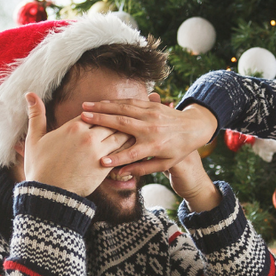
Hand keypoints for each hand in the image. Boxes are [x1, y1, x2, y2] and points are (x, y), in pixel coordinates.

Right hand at [21, 93, 130, 197]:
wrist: (49, 194)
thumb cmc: (40, 167)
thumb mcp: (35, 138)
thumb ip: (36, 115)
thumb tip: (29, 93)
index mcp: (73, 127)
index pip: (94, 113)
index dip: (101, 112)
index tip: (110, 110)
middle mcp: (88, 136)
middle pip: (110, 121)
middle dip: (120, 119)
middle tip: (134, 115)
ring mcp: (98, 151)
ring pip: (119, 135)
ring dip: (129, 131)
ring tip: (140, 127)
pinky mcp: (105, 167)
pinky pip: (122, 153)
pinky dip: (130, 148)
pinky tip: (137, 146)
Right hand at [81, 95, 220, 210]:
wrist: (194, 128)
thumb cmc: (177, 149)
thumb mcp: (164, 164)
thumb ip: (143, 168)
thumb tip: (122, 174)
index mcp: (155, 146)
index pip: (132, 154)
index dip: (117, 158)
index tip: (100, 161)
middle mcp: (152, 129)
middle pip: (122, 125)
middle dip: (101, 121)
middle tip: (82, 119)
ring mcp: (151, 114)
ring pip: (123, 109)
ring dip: (103, 107)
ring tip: (85, 106)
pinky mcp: (151, 105)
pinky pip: (129, 102)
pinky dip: (113, 102)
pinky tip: (101, 102)